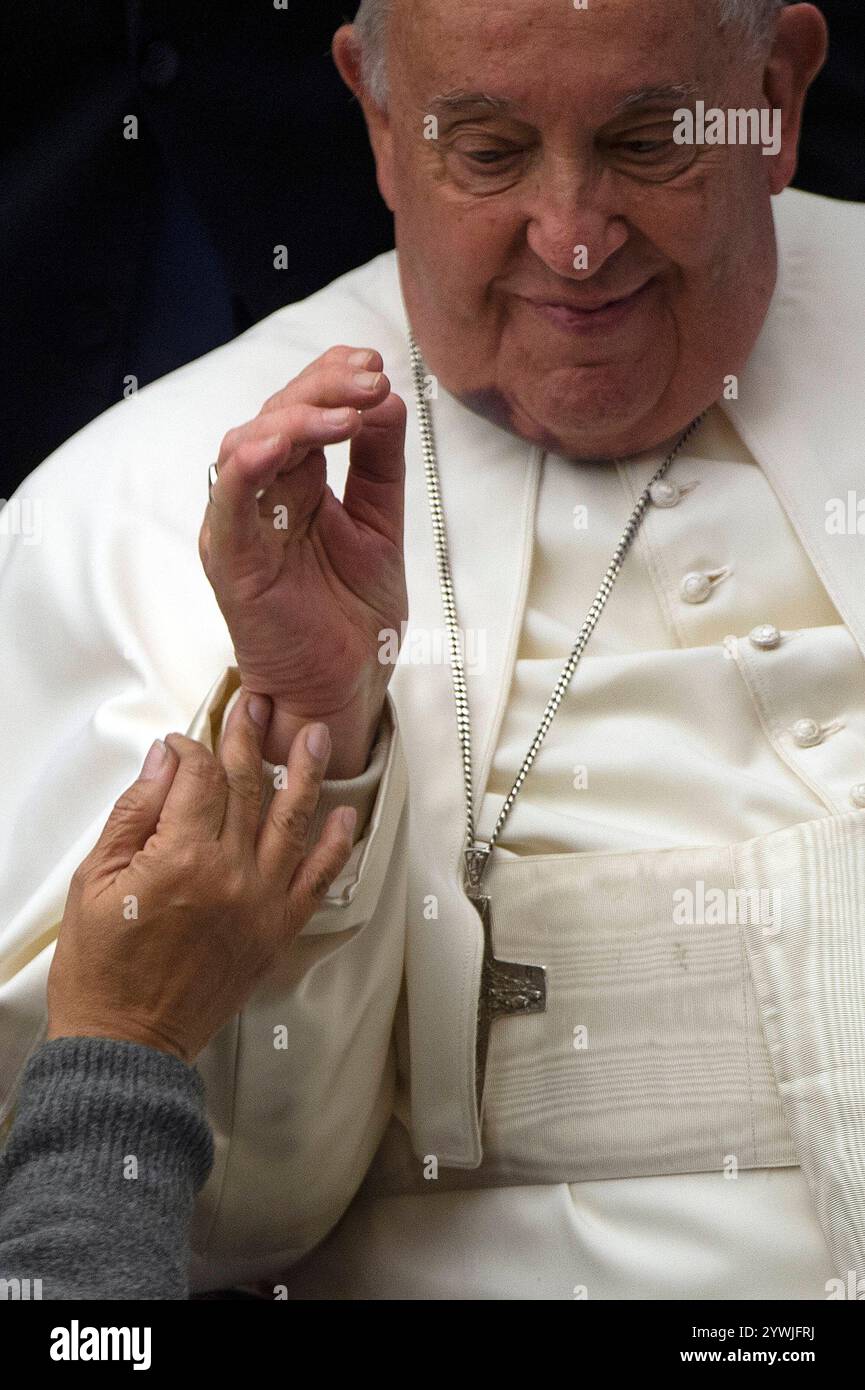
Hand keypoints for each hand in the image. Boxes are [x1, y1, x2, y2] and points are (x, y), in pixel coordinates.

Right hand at [47, 692, 355, 1062]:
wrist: (127, 1042)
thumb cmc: (103, 969)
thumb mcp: (95, 881)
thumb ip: (133, 814)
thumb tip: (162, 761)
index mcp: (181, 857)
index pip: (199, 778)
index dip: (191, 749)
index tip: (181, 743)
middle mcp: (230, 874)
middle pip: (248, 787)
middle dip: (251, 738)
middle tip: (258, 704)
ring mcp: (260, 902)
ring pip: (292, 821)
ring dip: (306, 773)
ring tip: (316, 734)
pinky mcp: (277, 930)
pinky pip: (317, 880)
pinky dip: (336, 846)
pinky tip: (346, 816)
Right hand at [199, 346, 407, 775]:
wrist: (346, 687)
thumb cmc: (355, 615)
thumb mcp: (381, 523)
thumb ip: (379, 463)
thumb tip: (387, 396)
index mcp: (294, 486)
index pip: (299, 410)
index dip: (329, 378)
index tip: (375, 363)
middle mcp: (260, 499)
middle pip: (272, 417)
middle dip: (322, 389)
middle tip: (370, 377)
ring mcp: (241, 528)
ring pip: (246, 447)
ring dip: (295, 419)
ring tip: (348, 412)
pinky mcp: (232, 563)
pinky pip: (229, 503)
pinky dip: (249, 466)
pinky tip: (282, 442)